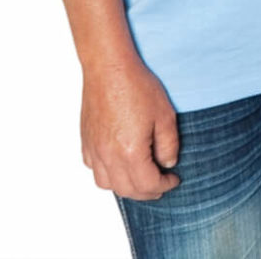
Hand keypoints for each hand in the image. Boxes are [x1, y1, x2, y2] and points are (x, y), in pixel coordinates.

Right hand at [80, 57, 180, 200]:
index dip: (164, 185)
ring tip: (142, 178)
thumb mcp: (165, 116)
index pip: (147, 184)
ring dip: (125, 187)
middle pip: (126, 190)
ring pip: (106, 184)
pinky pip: (94, 168)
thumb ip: (168, 145)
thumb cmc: (138, 87)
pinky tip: (120, 164)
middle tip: (161, 184)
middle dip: (147, 192)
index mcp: (129, 152)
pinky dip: (108, 174)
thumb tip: (167, 163)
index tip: (174, 180)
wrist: (110, 69)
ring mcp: (93, 150)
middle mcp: (107, 156)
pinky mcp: (86, 141)